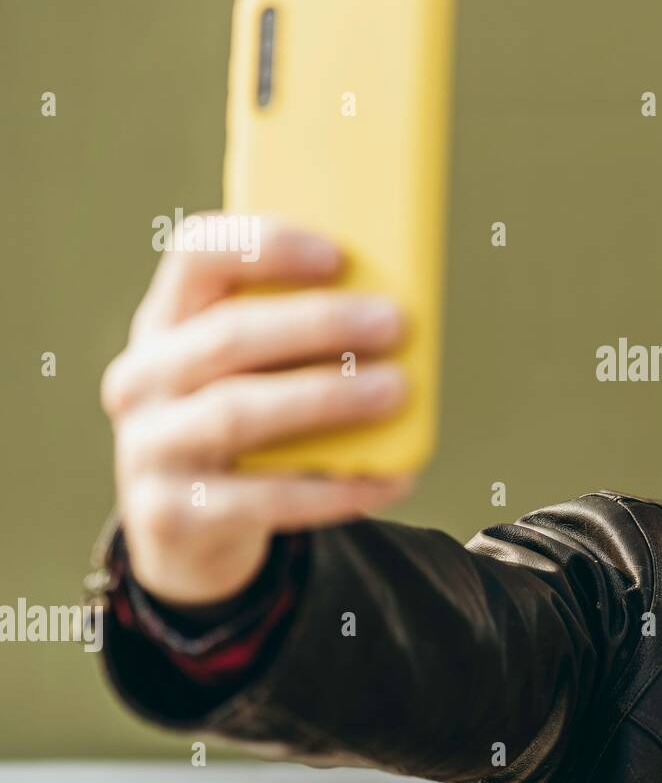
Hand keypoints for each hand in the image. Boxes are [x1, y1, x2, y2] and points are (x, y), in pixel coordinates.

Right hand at [101, 213, 415, 607]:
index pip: (196, 256)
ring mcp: (149, 449)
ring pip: (236, 412)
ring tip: (396, 390)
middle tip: (393, 322)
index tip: (337, 255)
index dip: (265, 247)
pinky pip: (264, 497)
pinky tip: (392, 476)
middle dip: (318, 324)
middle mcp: (143, 379)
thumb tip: (396, 312)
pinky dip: (335, 487)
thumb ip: (300, 336)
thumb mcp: (252, 370)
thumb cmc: (244, 424)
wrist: (187, 535)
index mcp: (166, 322)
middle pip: (227, 335)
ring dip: (325, 397)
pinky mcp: (172, 515)